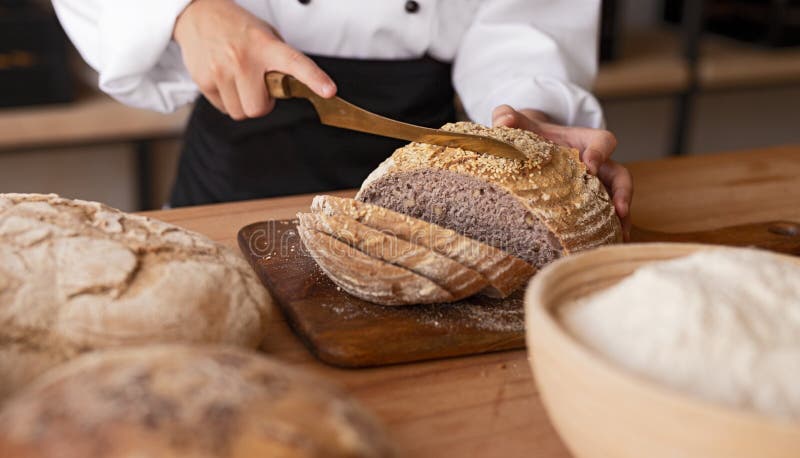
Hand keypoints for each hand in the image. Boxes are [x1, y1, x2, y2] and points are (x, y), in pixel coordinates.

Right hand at [173, 0, 335, 119]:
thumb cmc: (239, 30)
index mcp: (266, 45)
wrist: (199, 15)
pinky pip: (223, 108)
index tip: (329, 91)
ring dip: (243, 102)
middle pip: (259, 108)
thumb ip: (280, 62)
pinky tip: (224, 79)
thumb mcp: (267, 36)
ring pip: (240, 112)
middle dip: (261, 104)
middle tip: (258, 87)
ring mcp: (221, 70)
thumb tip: (292, 90)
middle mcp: (243, 58)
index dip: (314, 78)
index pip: (295, 63)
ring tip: (239, 80)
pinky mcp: (204, 79)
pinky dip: (226, 99)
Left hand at [492, 105, 632, 239]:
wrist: (528, 145)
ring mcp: (594, 186)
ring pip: (616, 199)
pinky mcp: (587, 204)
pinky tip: (597, 247)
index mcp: (582, 141)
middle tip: (620, 211)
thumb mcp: (517, 122)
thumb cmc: (526, 133)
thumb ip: (507, 116)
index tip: (589, 165)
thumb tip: (502, 122)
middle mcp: (595, 164)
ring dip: (621, 218)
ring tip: (618, 237)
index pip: (602, 141)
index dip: (600, 152)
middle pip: (620, 175)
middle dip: (622, 192)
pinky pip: (601, 217)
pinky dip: (605, 230)